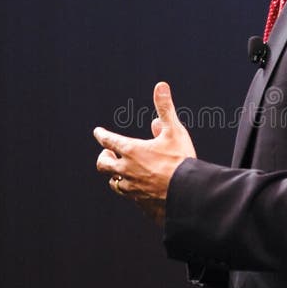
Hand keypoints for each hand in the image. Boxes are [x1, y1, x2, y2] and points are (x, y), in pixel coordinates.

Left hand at [94, 82, 195, 224]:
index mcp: (131, 150)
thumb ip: (166, 109)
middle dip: (103, 157)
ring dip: (115, 175)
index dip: (102, 135)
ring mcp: (131, 188)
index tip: (98, 132)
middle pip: (103, 165)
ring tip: (120, 171)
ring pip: (113, 182)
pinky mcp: (139, 202)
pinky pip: (127, 196)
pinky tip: (135, 188)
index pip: (108, 140)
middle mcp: (126, 170)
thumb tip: (161, 86)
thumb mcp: (175, 130)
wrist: (188, 194)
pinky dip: (128, 189)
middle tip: (108, 152)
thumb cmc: (181, 160)